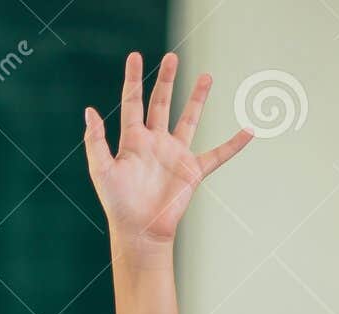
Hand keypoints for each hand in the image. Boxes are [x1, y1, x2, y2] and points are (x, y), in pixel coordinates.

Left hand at [83, 52, 251, 251]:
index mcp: (132, 140)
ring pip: (189, 119)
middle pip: (161, 103)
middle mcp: (154, 143)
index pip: (133, 102)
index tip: (135, 56)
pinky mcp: (192, 171)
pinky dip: (234, 144)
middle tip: (172, 57)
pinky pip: (218, 154)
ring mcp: (175, 155)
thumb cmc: (117, 204)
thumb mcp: (101, 171)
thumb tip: (89, 111)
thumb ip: (95, 141)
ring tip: (206, 76)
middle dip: (167, 80)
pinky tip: (249, 131)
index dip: (133, 79)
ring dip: (197, 98)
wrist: (139, 232)